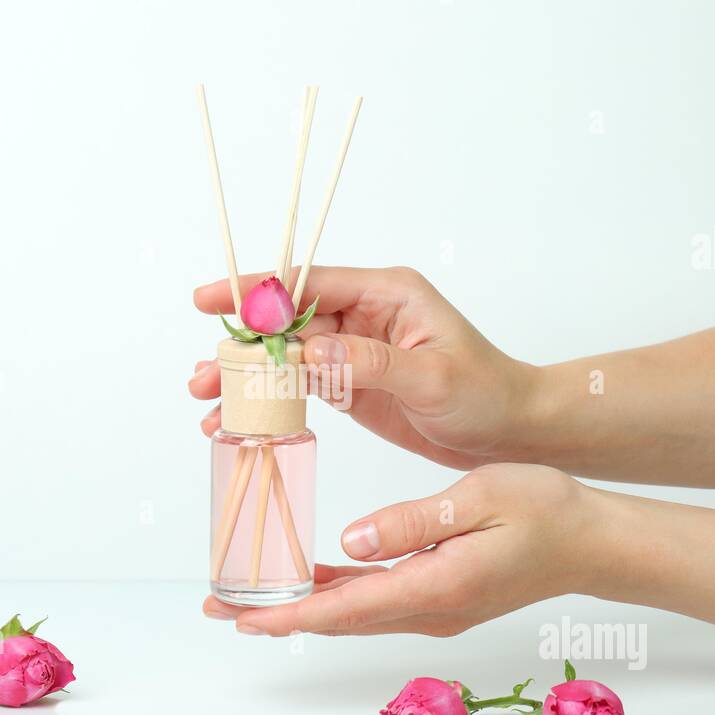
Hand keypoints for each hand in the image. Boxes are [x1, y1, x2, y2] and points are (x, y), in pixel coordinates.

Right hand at [188, 266, 542, 468]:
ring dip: (248, 377)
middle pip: (287, 322)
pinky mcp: (351, 384)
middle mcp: (364, 315)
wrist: (511, 431)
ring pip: (286, 356)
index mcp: (386, 294)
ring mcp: (354, 350)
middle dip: (242, 346)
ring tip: (209, 402)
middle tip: (203, 375)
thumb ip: (371, 361)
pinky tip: (242, 421)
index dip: (257, 291)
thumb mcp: (432, 376)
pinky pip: (300, 386)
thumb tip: (311, 350)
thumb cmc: (486, 393)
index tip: (212, 300)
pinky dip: (270, 401)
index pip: (309, 283)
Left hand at [202, 464, 607, 635]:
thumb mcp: (477, 498)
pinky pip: (374, 599)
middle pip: (337, 619)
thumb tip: (350, 542)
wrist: (592, 540)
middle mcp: (428, 608)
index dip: (287, 614)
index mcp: (434, 586)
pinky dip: (335, 594)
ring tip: (249, 596)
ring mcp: (433, 607)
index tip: (241, 616)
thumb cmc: (544, 511)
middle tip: (219, 604)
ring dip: (300, 606)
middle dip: (276, 614)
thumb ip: (411, 522)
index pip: (344, 609)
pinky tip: (311, 579)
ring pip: (351, 612)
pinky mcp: (438, 595)